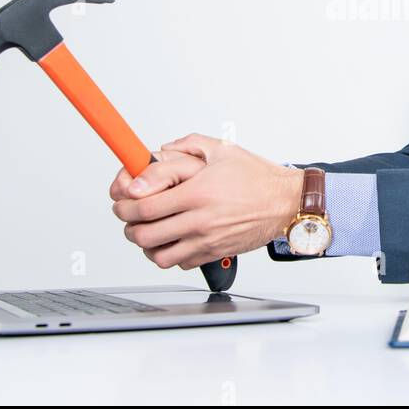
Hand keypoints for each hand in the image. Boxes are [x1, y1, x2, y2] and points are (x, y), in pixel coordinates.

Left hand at [109, 135, 302, 270]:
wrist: (286, 202)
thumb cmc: (258, 178)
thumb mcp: (222, 149)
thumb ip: (186, 145)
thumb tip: (158, 153)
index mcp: (198, 193)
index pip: (145, 207)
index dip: (124, 206)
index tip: (122, 201)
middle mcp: (200, 220)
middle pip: (145, 235)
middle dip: (128, 226)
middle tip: (129, 217)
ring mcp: (207, 241)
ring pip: (159, 256)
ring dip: (146, 245)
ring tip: (147, 231)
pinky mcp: (214, 253)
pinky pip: (180, 263)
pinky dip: (170, 255)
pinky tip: (172, 240)